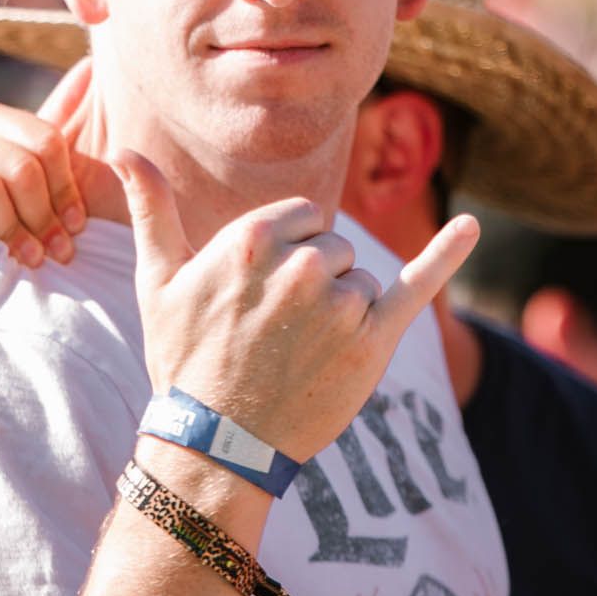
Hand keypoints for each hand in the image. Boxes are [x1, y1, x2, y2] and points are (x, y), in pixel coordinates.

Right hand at [0, 57, 118, 281]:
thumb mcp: (18, 169)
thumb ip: (53, 124)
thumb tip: (91, 65)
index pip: (45, 140)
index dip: (67, 187)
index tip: (76, 225)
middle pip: (19, 167)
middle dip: (45, 216)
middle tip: (57, 253)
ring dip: (12, 232)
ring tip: (28, 260)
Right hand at [119, 150, 477, 461]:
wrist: (216, 446)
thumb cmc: (184, 360)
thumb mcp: (159, 281)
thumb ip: (152, 209)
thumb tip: (123, 149)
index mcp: (251, 238)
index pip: (300, 218)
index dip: (287, 255)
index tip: (263, 296)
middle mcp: (301, 264)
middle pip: (334, 247)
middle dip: (315, 282)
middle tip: (277, 333)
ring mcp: (340, 303)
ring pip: (361, 280)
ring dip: (342, 310)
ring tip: (301, 353)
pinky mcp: (373, 342)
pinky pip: (418, 287)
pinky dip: (448, 255)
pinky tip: (472, 228)